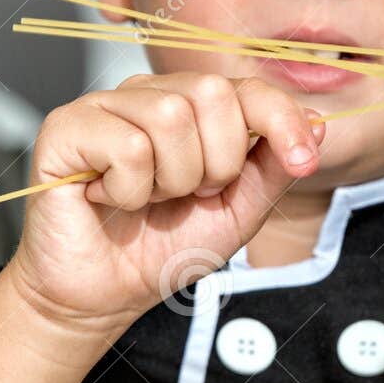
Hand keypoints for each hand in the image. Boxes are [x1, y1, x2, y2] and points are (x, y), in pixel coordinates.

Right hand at [7, 72, 323, 335]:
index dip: (282, 120)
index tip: (303, 162)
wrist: (104, 295)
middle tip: (190, 194)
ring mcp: (106, 106)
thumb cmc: (163, 248)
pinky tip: (111, 198)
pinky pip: (126, 145)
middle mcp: (150, 95)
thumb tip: (317, 122)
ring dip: (170, 180)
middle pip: (212, 93)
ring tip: (150, 199)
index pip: (248, 87)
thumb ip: (274, 168)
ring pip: (169, 116)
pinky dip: (129, 189)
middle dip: (217, 162)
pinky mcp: (65, 128)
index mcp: (193, 107)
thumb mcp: (239, 213)